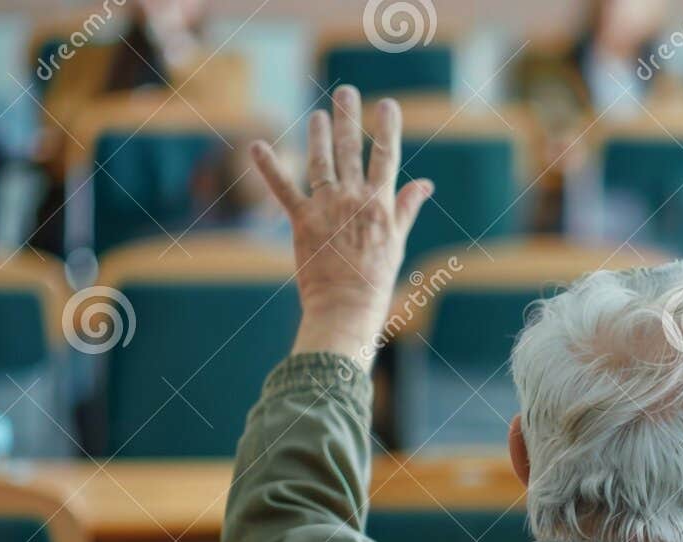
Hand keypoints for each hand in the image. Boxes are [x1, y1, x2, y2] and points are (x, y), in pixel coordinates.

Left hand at [251, 86, 432, 365]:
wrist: (346, 309)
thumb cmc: (376, 281)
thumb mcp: (397, 241)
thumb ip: (406, 207)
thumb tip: (425, 184)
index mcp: (380, 204)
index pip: (386, 156)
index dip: (386, 127)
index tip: (386, 104)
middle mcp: (353, 199)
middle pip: (351, 150)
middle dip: (348, 117)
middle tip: (345, 91)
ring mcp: (326, 208)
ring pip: (321, 162)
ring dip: (319, 135)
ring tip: (318, 115)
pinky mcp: (302, 221)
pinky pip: (284, 188)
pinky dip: (269, 166)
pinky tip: (256, 145)